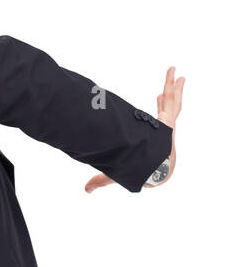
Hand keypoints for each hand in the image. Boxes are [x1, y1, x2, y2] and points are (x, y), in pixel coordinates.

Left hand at [84, 66, 184, 191]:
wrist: (151, 172)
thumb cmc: (137, 174)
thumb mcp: (115, 174)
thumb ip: (100, 180)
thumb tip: (86, 190)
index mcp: (151, 141)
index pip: (152, 124)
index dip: (155, 113)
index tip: (154, 101)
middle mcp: (161, 132)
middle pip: (163, 111)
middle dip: (164, 101)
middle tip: (161, 93)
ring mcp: (166, 126)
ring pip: (171, 102)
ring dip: (173, 88)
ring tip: (177, 75)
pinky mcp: (169, 122)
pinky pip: (173, 100)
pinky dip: (176, 87)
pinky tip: (179, 76)